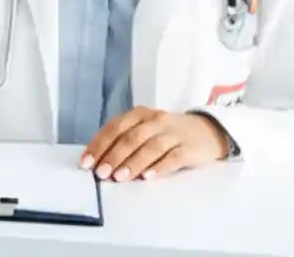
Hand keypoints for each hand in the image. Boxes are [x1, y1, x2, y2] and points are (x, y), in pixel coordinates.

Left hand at [80, 107, 228, 181]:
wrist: (207, 131)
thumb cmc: (166, 134)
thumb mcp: (144, 130)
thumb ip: (124, 141)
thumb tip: (99, 162)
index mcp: (139, 114)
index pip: (115, 128)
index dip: (99, 145)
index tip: (86, 163)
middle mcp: (155, 120)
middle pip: (131, 138)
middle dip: (114, 156)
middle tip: (101, 173)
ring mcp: (173, 133)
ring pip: (150, 147)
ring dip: (133, 163)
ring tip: (119, 177)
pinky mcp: (189, 147)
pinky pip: (173, 157)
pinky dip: (159, 168)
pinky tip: (147, 177)